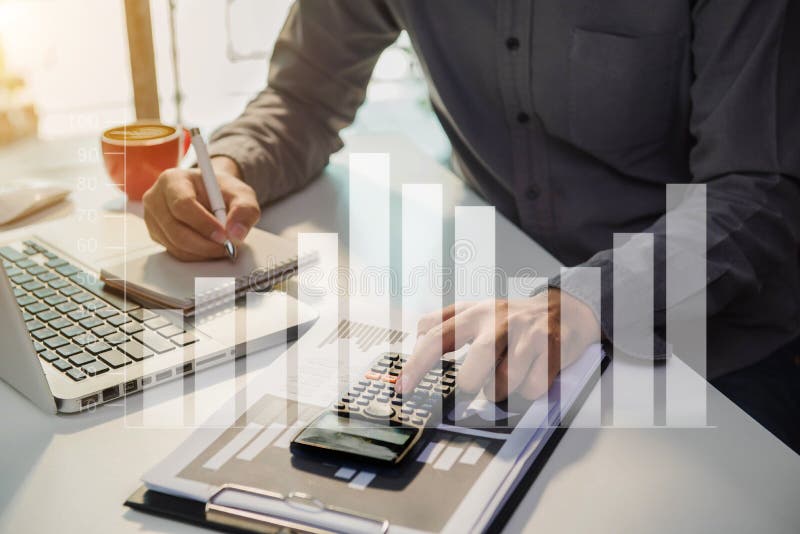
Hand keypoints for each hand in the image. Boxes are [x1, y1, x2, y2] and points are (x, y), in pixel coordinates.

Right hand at [143, 156, 259, 260]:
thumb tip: (236, 233)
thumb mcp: (241, 194)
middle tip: (228, 247)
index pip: (182, 205)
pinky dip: (196, 255)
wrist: (211, 195)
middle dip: (205, 244)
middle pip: (176, 230)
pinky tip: (210, 246)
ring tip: (223, 246)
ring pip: (175, 245)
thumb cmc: (222, 191)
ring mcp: (153, 218)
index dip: (204, 224)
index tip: (224, 235)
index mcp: (173, 180)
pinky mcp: (156, 235)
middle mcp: (156, 198)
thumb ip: (245, 210)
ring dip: (203, 252)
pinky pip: (175, 252)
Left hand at [398, 289, 599, 400]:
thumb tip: (417, 338)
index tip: (402, 387)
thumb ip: (446, 321)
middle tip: (476, 384)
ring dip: (503, 390)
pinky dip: (529, 389)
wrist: (566, 309)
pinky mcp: (551, 350)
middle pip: (471, 373)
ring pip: (502, 385)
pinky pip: (531, 388)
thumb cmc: (514, 318)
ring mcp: (525, 336)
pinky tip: (533, 372)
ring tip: (510, 374)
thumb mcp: (479, 310)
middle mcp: (498, 322)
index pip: (436, 337)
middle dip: (471, 387)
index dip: (416, 364)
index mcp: (475, 313)